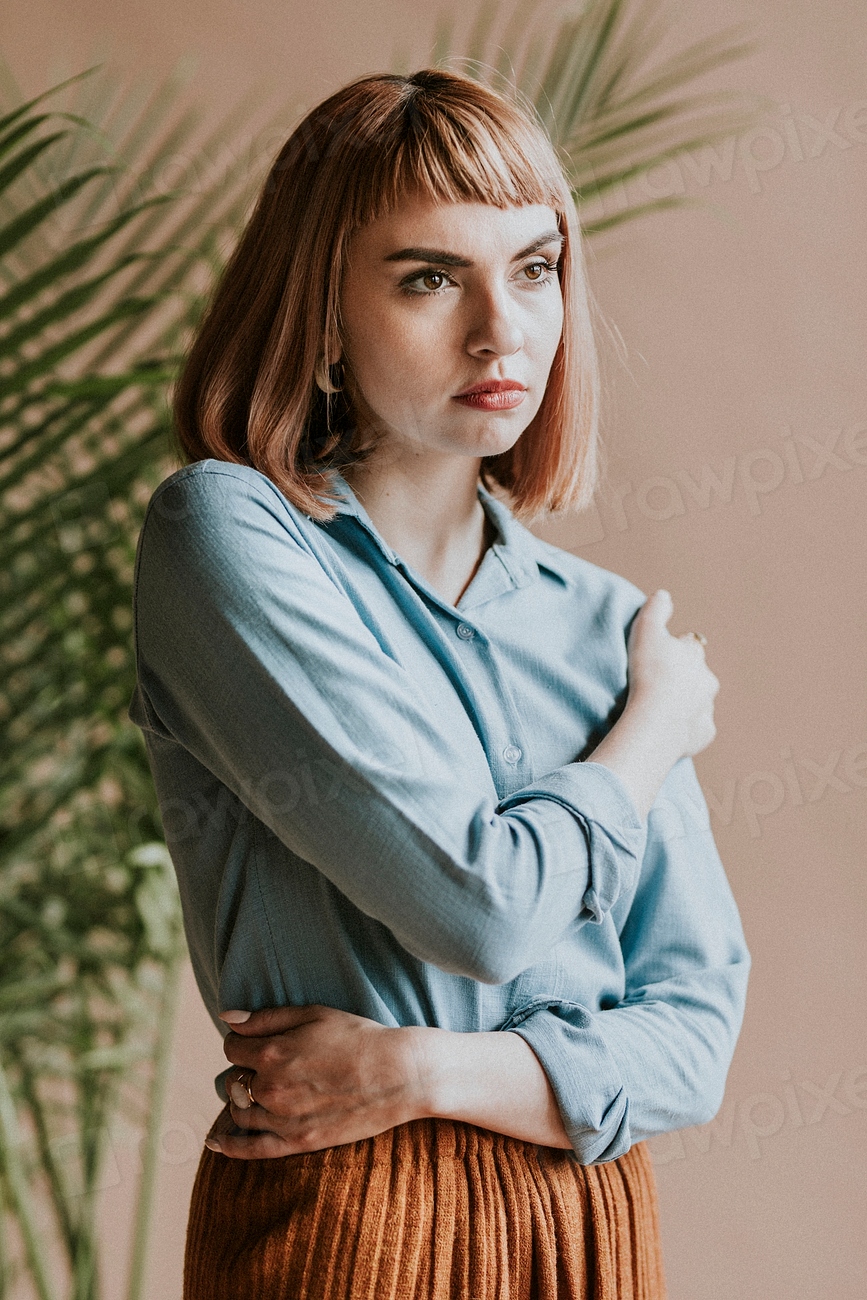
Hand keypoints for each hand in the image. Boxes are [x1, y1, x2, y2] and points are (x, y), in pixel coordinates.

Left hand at [205, 1005, 422, 1158]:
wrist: (398, 1075)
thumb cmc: (358, 1037)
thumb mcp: (313, 1014)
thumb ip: (265, 1018)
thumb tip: (226, 1018)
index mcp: (272, 1053)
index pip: (232, 1048)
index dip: (241, 1042)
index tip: (253, 1042)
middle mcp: (271, 1088)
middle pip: (233, 1080)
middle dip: (244, 1070)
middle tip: (267, 1066)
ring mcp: (283, 1119)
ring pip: (239, 1111)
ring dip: (240, 1100)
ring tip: (256, 1092)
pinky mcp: (298, 1142)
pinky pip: (250, 1149)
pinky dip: (228, 1146)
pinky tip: (214, 1142)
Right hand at [624, 589, 718, 760]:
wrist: (656, 720)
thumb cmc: (649, 674)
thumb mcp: (646, 632)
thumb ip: (655, 610)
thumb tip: (664, 595)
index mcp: (694, 655)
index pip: (689, 646)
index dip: (676, 650)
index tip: (661, 656)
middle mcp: (707, 680)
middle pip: (697, 676)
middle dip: (683, 678)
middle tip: (659, 685)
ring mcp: (707, 708)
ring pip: (699, 702)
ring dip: (685, 703)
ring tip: (661, 709)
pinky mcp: (704, 733)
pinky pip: (696, 729)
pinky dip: (686, 728)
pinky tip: (670, 730)